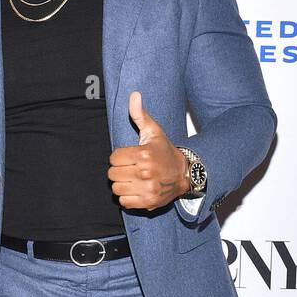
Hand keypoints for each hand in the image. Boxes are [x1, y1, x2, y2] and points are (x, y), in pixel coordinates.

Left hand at [107, 91, 189, 210]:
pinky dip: (127, 197)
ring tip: (132, 179)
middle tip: (130, 168)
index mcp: (144, 154)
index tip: (129, 157)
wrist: (184, 174)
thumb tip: (134, 94)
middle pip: (112, 174)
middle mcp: (145, 172)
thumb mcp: (154, 131)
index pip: (113, 158)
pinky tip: (135, 189)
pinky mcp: (148, 202)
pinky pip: (124, 202)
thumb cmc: (165, 151)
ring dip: (121, 184)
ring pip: (116, 189)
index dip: (119, 157)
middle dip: (119, 170)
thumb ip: (140, 114)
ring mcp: (147, 189)